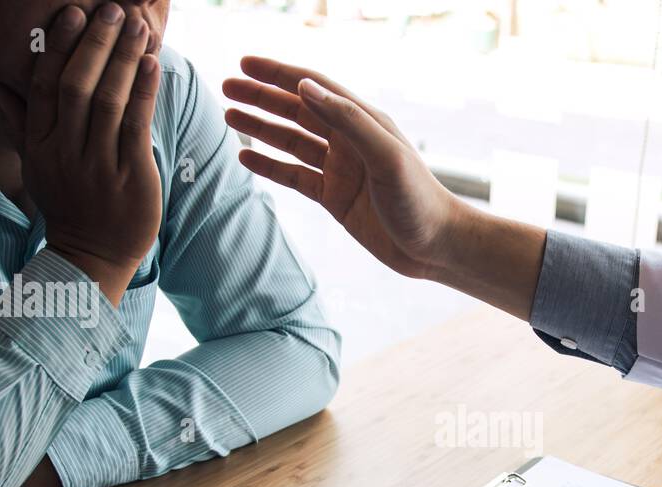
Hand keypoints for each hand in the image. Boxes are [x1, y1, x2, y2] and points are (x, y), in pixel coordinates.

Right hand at [0, 3, 161, 305]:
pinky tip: (150, 65)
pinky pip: (136, 125)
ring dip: (124, 59)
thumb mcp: (35, 167)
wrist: (92, 257)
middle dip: (95, 44)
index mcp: (40, 145)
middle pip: (77, 86)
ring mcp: (98, 165)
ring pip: (108, 101)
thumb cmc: (68, 206)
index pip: (44, 85)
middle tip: (112, 11)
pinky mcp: (131, 176)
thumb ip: (18, 124)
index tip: (73, 15)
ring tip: (138, 27)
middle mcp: (65, 152)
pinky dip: (143, 92)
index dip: (59, 47)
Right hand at [222, 59, 462, 280]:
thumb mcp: (385, 156)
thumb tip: (306, 87)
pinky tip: (245, 157)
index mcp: (364, 123)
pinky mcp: (336, 199)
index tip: (246, 63)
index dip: (280, 74)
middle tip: (225, 86)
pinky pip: (295, 177)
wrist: (436, 247)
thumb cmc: (420, 200)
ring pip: (292, 142)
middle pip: (297, 111)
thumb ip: (347, 120)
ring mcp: (341, 170)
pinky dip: (270, 166)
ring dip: (261, 128)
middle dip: (262, 97)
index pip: (314, 88)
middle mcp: (350, 142)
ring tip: (228, 115)